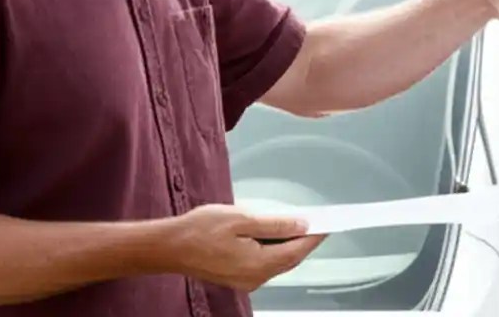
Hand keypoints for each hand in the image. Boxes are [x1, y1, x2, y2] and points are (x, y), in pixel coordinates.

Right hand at [167, 204, 325, 291]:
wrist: (170, 247)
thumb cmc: (200, 230)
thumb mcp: (241, 218)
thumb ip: (274, 224)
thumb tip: (301, 225)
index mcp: (258, 264)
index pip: (297, 251)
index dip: (314, 237)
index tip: (329, 224)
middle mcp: (255, 278)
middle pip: (290, 259)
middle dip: (305, 241)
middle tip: (319, 222)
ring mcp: (246, 281)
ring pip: (278, 262)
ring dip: (290, 245)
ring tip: (299, 225)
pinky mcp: (238, 278)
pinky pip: (265, 264)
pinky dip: (275, 250)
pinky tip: (276, 235)